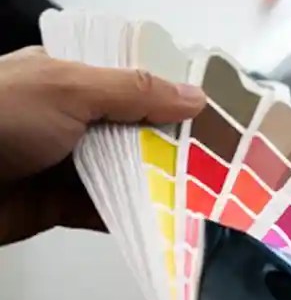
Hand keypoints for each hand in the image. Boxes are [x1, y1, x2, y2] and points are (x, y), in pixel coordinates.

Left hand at [0, 46, 205, 245]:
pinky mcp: (60, 204)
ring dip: (160, 185)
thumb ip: (132, 92)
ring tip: (203, 192)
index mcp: (67, 78)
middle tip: (220, 156)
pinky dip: (137, 219)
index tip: (214, 110)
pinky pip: (109, 212)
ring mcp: (66, 162)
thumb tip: (190, 95)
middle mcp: (69, 118)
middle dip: (175, 145)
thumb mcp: (66, 89)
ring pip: (128, 174)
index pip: (133, 81)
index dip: (173, 94)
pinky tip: (166, 221)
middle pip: (138, 131)